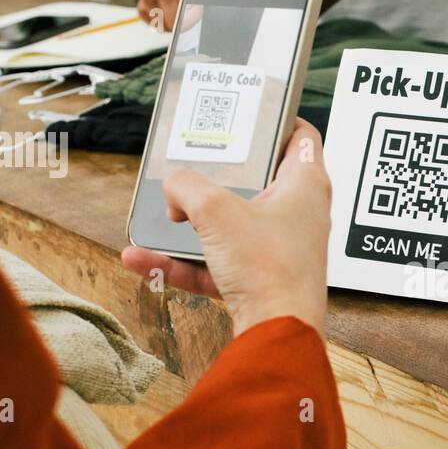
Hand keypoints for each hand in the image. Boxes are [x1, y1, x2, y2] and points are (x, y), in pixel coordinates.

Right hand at [121, 120, 331, 336]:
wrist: (276, 333)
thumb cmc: (271, 270)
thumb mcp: (216, 211)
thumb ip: (186, 187)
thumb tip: (173, 187)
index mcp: (305, 184)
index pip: (300, 137)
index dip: (277, 121)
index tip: (250, 115)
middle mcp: (298, 214)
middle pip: (258, 181)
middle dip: (221, 176)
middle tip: (194, 164)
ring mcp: (280, 248)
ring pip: (231, 226)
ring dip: (191, 224)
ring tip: (159, 216)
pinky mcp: (261, 280)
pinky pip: (216, 264)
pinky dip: (182, 262)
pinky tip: (142, 258)